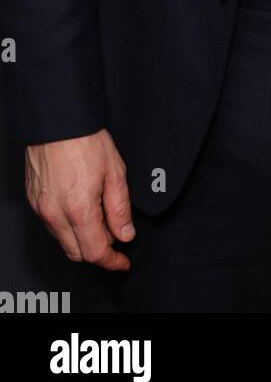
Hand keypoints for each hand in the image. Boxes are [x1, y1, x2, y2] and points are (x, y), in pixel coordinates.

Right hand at [25, 128, 134, 270]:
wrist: (58, 120)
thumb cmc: (85, 139)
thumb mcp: (115, 171)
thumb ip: (120, 208)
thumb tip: (125, 234)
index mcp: (79, 209)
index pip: (95, 252)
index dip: (112, 261)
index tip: (122, 262)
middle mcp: (55, 213)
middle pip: (76, 252)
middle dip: (97, 251)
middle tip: (115, 240)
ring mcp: (41, 207)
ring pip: (63, 240)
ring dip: (82, 238)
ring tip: (100, 218)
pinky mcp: (34, 199)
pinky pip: (52, 224)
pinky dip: (68, 225)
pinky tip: (81, 208)